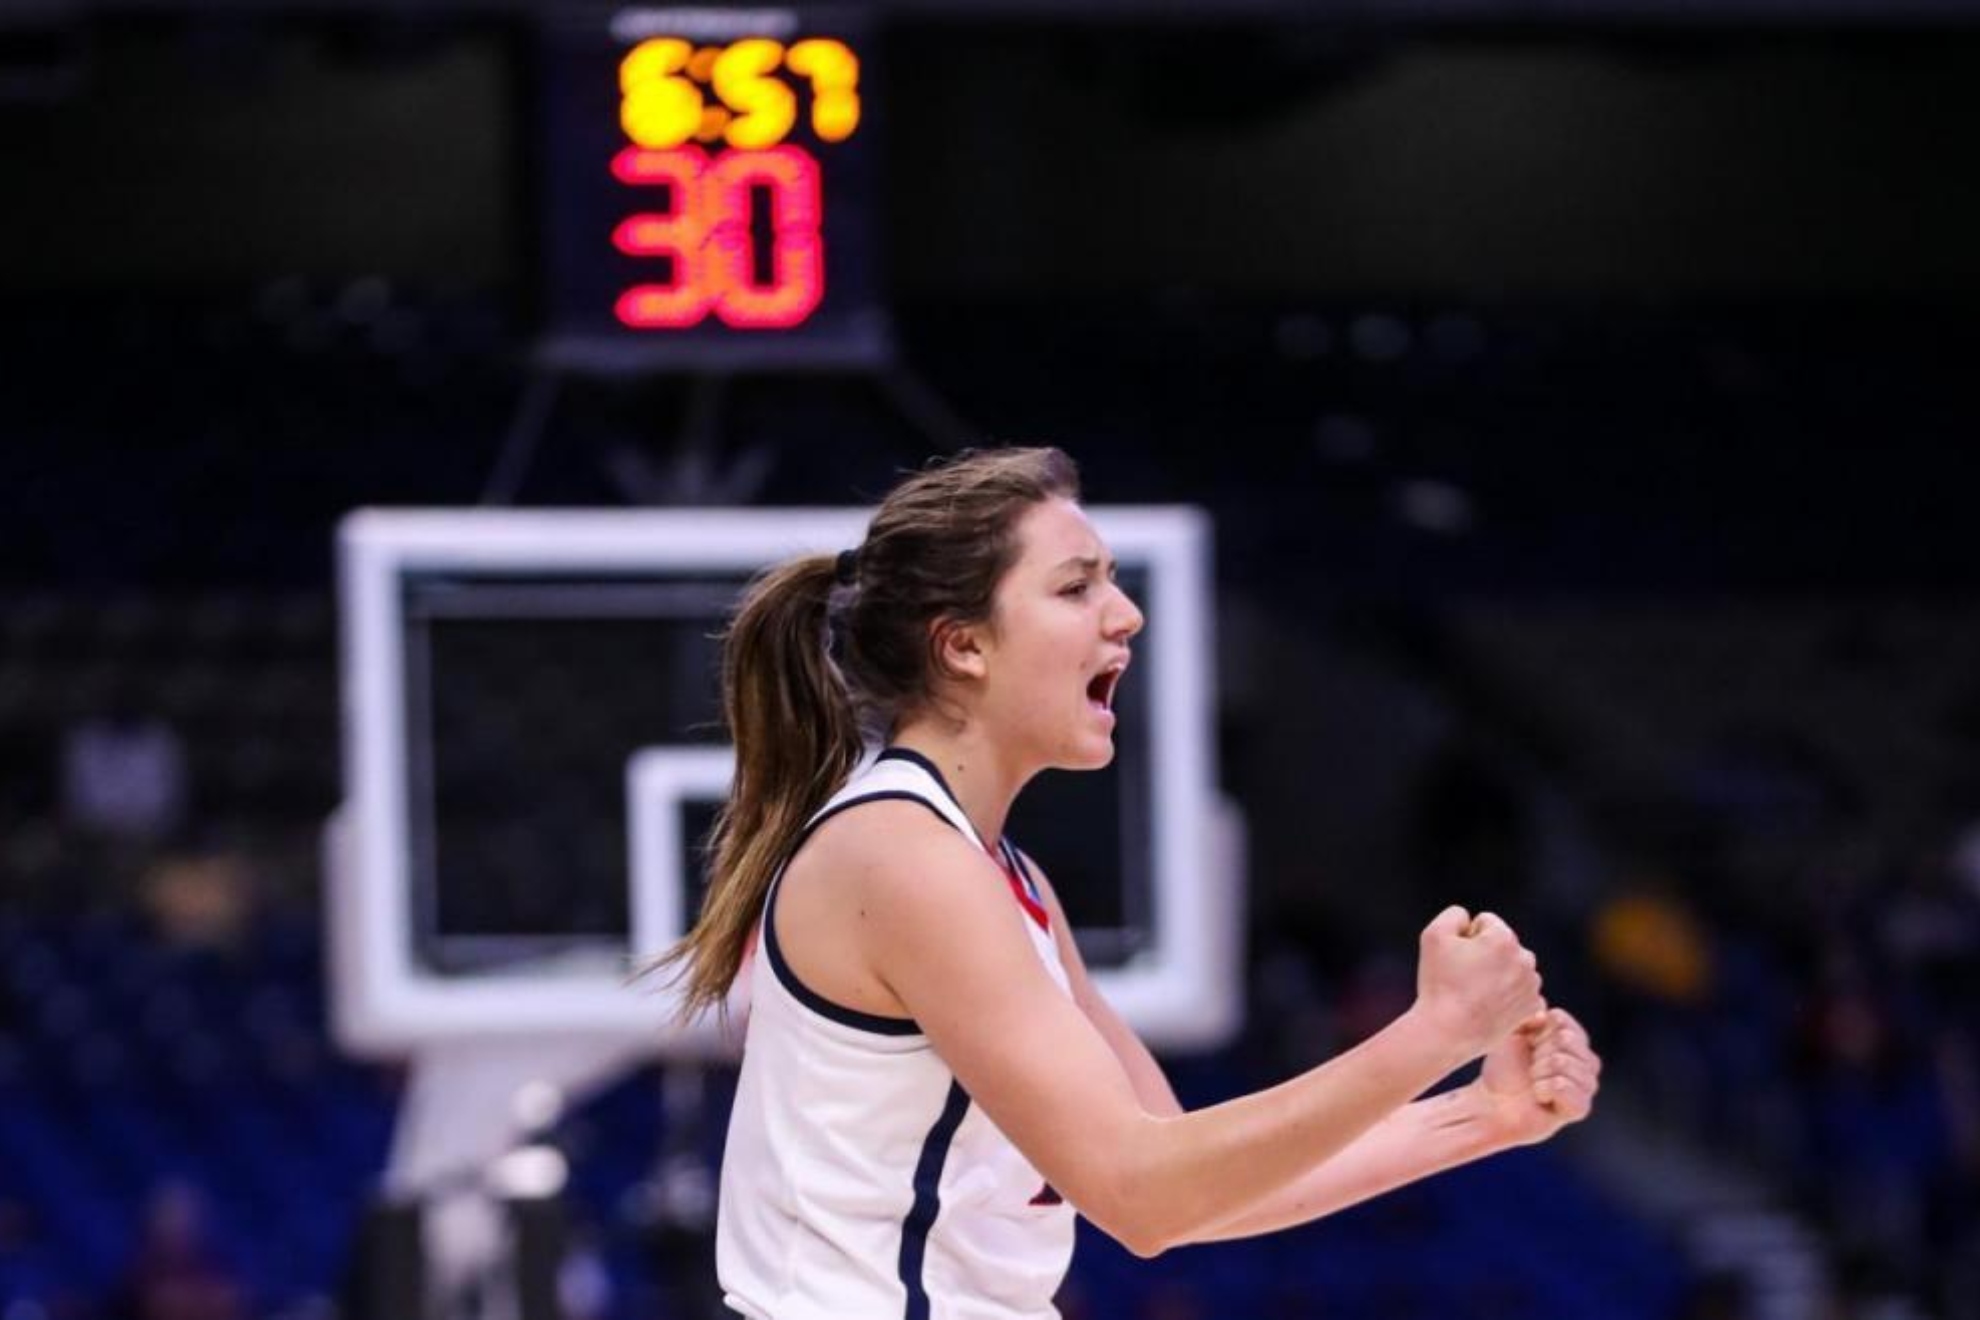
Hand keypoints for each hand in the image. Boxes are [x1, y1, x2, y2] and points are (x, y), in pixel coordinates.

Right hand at [1414, 907, 1546, 1059]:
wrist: (1448, 1031)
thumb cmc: (1439, 983)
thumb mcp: (1434, 935)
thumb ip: (1454, 915)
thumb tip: (1470, 920)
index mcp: (1504, 937)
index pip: (1485, 923)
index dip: (1466, 938)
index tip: (1457, 959)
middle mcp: (1525, 958)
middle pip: (1501, 944)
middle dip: (1486, 955)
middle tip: (1464, 978)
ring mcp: (1531, 985)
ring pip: (1512, 967)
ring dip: (1497, 974)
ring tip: (1475, 993)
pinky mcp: (1532, 1007)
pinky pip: (1519, 989)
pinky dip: (1506, 994)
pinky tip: (1489, 1005)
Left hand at [1478, 1006, 1601, 1146]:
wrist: (1494, 1105)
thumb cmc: (1504, 1069)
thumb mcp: (1510, 1034)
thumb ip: (1526, 1015)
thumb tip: (1543, 1011)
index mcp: (1573, 1039)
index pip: (1561, 1021)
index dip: (1536, 1032)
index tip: (1528, 1045)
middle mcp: (1586, 1060)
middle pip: (1565, 1039)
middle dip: (1537, 1053)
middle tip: (1530, 1069)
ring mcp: (1586, 1085)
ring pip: (1562, 1062)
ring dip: (1538, 1072)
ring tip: (1533, 1083)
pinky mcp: (1580, 1108)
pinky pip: (1563, 1086)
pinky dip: (1543, 1089)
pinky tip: (1539, 1096)